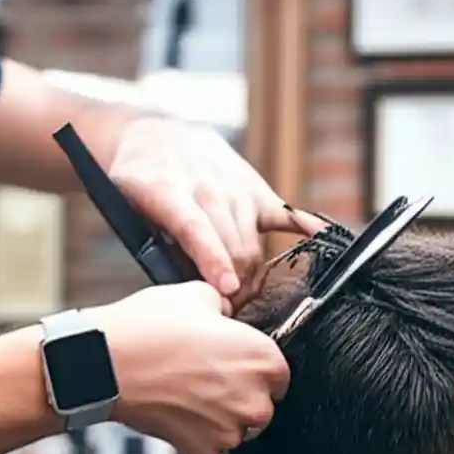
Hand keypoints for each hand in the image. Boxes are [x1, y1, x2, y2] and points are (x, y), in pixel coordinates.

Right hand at [85, 281, 288, 453]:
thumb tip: (224, 315)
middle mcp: (256, 399)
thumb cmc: (151, 327)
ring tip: (192, 402)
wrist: (109, 362)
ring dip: (224, 423)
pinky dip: (207, 451)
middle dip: (242, 397)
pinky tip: (189, 428)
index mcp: (264, 359)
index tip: (237, 365)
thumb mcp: (197, 296)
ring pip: (241, 434)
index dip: (256, 368)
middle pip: (263, 406)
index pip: (279, 374)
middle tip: (210, 382)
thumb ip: (223, 308)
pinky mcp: (204, 453)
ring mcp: (231, 430)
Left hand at [109, 117, 326, 309]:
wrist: (160, 136)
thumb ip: (155, 245)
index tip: (227, 289)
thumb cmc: (141, 181)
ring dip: (252, 278)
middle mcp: (208, 187)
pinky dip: (307, 228)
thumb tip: (187, 291)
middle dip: (235, 287)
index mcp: (169, 190)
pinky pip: (287, 214)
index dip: (214, 260)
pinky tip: (322, 243)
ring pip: (254, 242)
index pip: (197, 228)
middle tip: (227, 317)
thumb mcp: (130, 209)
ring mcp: (236, 188)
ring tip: (244, 302)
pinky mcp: (257, 190)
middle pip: (233, 245)